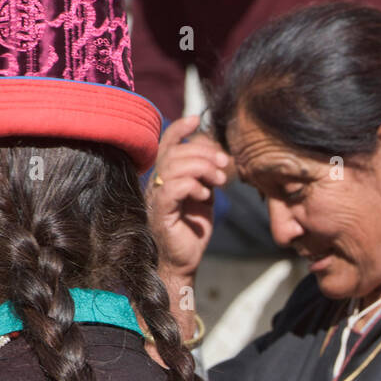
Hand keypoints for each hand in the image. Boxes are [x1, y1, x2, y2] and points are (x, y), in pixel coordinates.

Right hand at [146, 114, 230, 281]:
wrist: (183, 261)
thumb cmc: (192, 230)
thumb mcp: (202, 195)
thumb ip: (205, 174)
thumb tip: (216, 153)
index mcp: (165, 176)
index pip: (167, 144)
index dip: (179, 128)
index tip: (196, 118)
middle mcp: (156, 183)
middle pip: (175, 152)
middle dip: (204, 153)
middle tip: (224, 164)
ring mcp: (155, 198)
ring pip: (174, 167)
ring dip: (202, 168)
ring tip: (219, 180)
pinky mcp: (160, 212)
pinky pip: (173, 189)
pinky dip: (192, 186)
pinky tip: (205, 195)